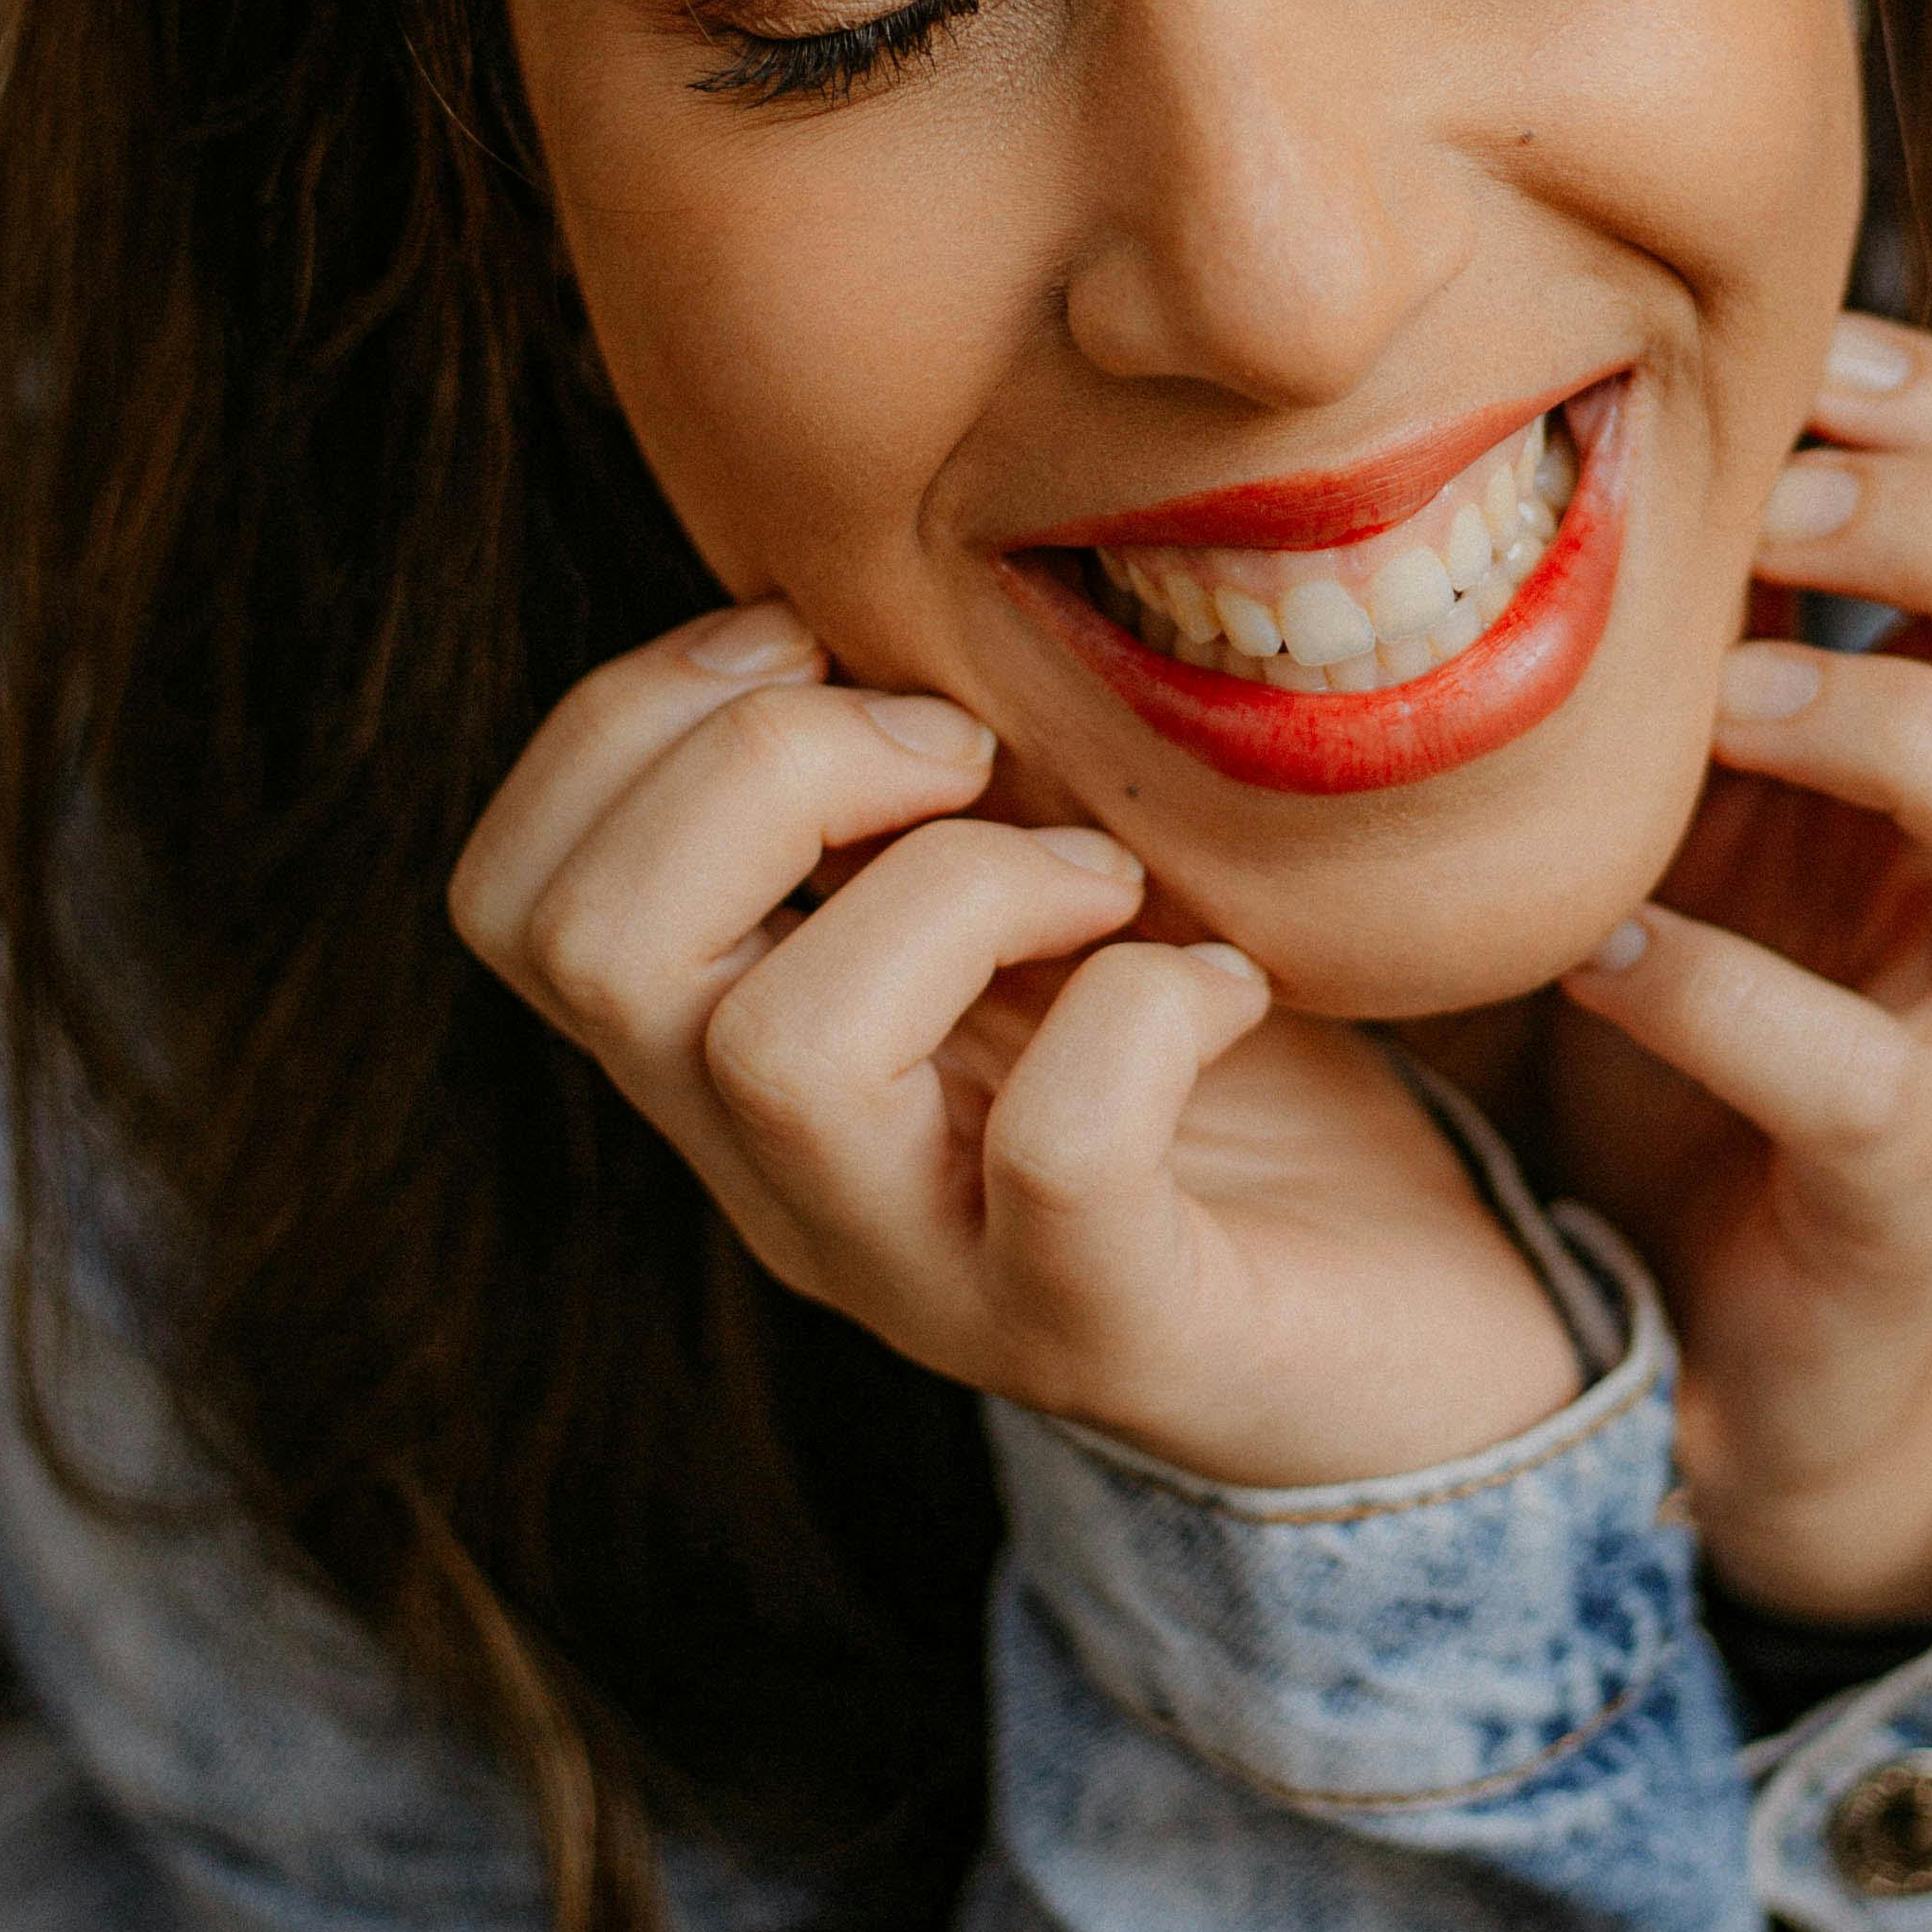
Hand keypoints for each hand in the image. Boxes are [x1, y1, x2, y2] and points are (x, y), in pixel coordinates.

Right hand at [450, 609, 1581, 1486]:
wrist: (1416, 1343)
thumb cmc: (1224, 1079)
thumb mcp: (1035, 889)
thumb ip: (917, 784)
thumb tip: (842, 588)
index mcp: (740, 1064)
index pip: (515, 899)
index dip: (629, 720)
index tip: (815, 647)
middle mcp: (790, 1185)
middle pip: (593, 950)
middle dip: (766, 765)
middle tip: (960, 752)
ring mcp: (931, 1279)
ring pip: (780, 1053)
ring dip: (960, 885)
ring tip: (1102, 880)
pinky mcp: (1110, 1335)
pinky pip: (1059, 1158)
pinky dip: (1152, 1011)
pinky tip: (1225, 987)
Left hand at [1550, 323, 1931, 1620]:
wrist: (1710, 1290)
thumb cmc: (1720, 956)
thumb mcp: (1725, 745)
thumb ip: (1740, 581)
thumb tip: (1629, 354)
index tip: (1790, 366)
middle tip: (1761, 514)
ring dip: (1900, 734)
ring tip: (1712, 714)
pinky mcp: (1915, 1178)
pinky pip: (1870, 1079)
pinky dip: (1720, 997)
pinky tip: (1595, 944)